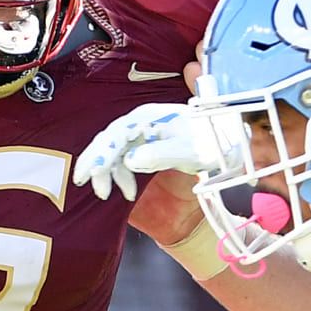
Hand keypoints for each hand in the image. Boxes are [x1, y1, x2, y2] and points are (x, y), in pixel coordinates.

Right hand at [74, 102, 244, 200]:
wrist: (227, 144)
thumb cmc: (211, 144)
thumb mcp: (189, 150)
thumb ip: (159, 154)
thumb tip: (131, 160)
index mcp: (150, 117)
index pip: (117, 133)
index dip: (102, 151)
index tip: (91, 171)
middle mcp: (142, 124)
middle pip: (109, 140)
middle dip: (95, 160)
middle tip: (83, 180)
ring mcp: (143, 136)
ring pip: (114, 152)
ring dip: (106, 172)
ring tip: (105, 193)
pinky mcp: (145, 149)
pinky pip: (124, 161)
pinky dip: (121, 176)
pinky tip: (127, 192)